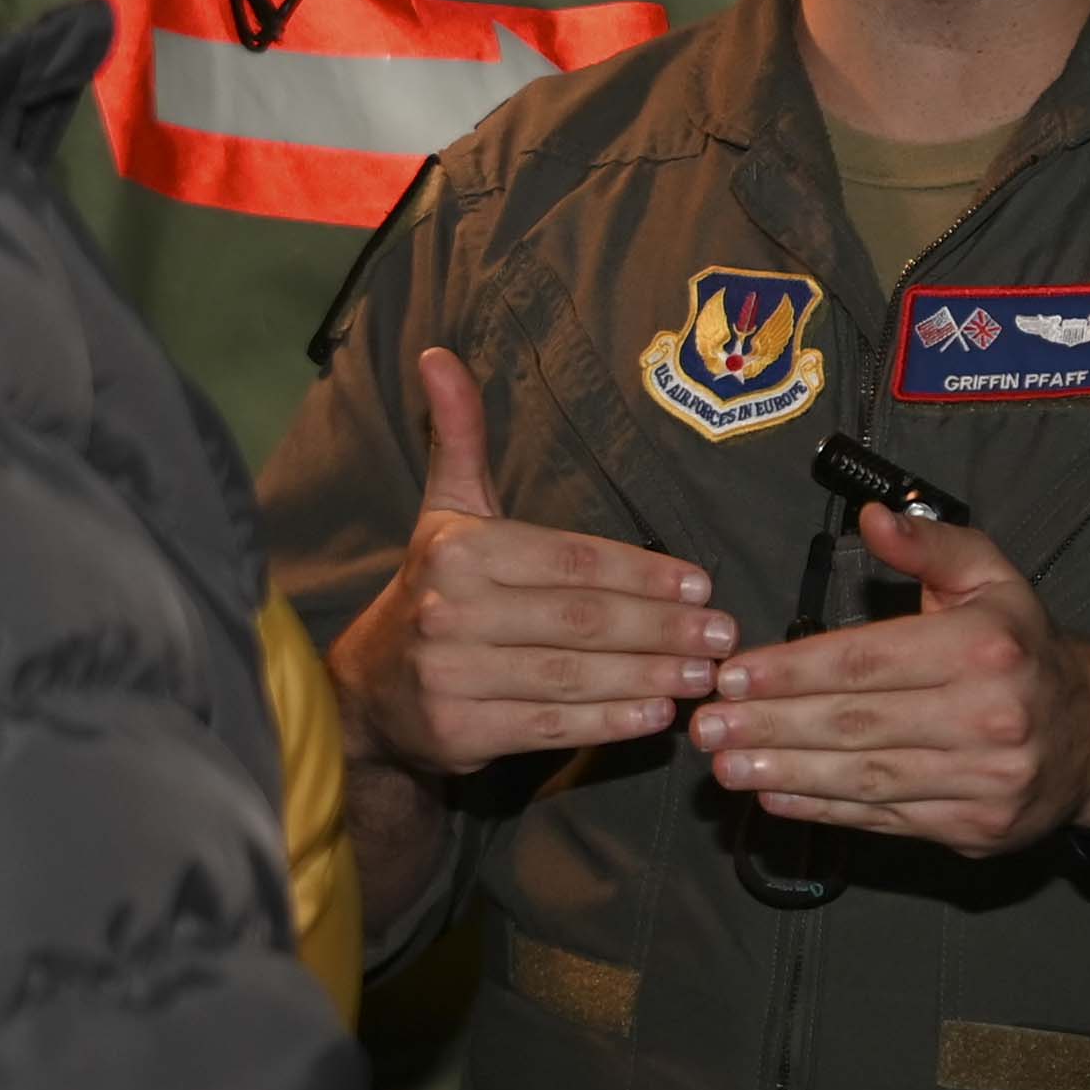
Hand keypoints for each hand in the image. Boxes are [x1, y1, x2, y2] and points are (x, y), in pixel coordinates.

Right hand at [330, 347, 737, 777]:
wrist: (367, 692)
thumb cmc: (432, 589)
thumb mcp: (445, 512)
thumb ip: (459, 437)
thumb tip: (439, 355)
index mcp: (458, 549)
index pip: (572, 560)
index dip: (642, 573)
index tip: (702, 584)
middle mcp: (449, 610)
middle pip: (581, 619)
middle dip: (661, 628)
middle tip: (722, 634)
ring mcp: (452, 676)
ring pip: (572, 675)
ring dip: (648, 676)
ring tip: (703, 675)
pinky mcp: (459, 733)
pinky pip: (550, 725)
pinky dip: (608, 723)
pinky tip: (656, 715)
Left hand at [691, 501, 1089, 856]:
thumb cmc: (1023, 648)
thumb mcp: (991, 577)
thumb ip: (929, 545)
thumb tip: (873, 516)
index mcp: (985, 647)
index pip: (866, 660)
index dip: (793, 671)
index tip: (734, 675)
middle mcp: (988, 717)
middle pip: (856, 723)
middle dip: (772, 725)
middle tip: (707, 725)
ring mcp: (984, 781)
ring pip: (865, 779)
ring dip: (787, 773)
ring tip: (726, 765)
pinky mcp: (976, 828)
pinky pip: (886, 819)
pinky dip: (825, 811)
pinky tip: (777, 795)